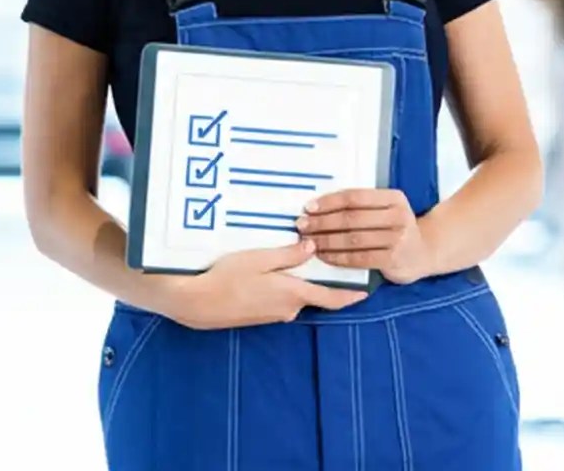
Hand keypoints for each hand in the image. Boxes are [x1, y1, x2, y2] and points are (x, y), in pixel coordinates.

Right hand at [165, 239, 367, 330]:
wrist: (197, 303)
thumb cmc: (226, 278)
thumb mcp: (258, 259)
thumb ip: (288, 255)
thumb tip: (312, 248)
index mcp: (293, 293)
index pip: (331, 297)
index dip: (351, 295)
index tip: (366, 290)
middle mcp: (288, 309)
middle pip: (311, 293)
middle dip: (314, 278)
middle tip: (313, 256)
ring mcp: (274, 315)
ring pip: (292, 296)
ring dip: (292, 282)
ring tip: (280, 263)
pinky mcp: (259, 317)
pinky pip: (277, 300)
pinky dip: (278, 289)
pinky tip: (262, 277)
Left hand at [297, 189, 433, 284]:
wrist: (425, 252)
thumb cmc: (394, 228)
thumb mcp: (385, 210)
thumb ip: (360, 206)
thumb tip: (317, 207)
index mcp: (394, 198)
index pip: (355, 197)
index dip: (328, 202)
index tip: (308, 207)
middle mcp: (398, 216)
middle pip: (351, 218)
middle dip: (322, 222)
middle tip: (302, 226)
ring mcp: (398, 239)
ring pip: (353, 239)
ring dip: (326, 240)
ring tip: (308, 242)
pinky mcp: (394, 260)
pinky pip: (359, 258)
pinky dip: (338, 257)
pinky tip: (324, 256)